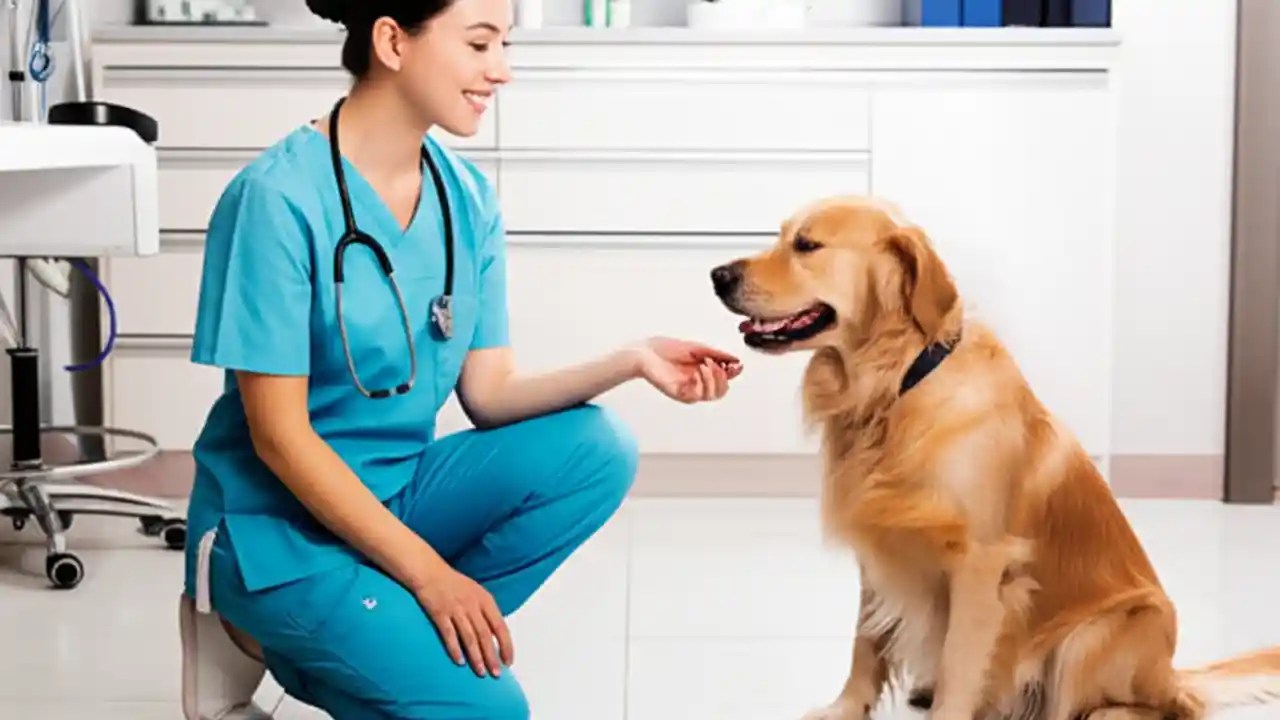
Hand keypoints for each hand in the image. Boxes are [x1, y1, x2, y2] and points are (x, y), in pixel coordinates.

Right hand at [413, 561, 513, 677]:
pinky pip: (449, 634)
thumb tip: (495, 635)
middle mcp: (472, 605)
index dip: (506, 645)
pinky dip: (455, 649)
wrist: (429, 571)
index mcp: (485, 600)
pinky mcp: (439, 613)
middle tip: (496, 674)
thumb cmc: (454, 584)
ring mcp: (455, 609)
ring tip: (481, 672)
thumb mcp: (476, 593)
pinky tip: (460, 661)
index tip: (508, 661)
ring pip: (469, 637)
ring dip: (476, 657)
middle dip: (492, 656)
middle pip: (485, 635)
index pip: (500, 626)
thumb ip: (486, 612)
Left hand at [629, 337, 743, 403]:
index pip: (724, 379)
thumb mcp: (697, 348)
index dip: (733, 373)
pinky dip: (700, 383)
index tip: (736, 364)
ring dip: (713, 379)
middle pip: (721, 391)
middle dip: (724, 377)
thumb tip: (735, 360)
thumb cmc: (666, 349)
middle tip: (715, 363)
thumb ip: (716, 354)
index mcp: (702, 373)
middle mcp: (697, 384)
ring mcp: (688, 390)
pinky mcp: (678, 393)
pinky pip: (696, 396)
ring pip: (711, 396)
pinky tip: (695, 372)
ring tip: (705, 364)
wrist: (645, 352)